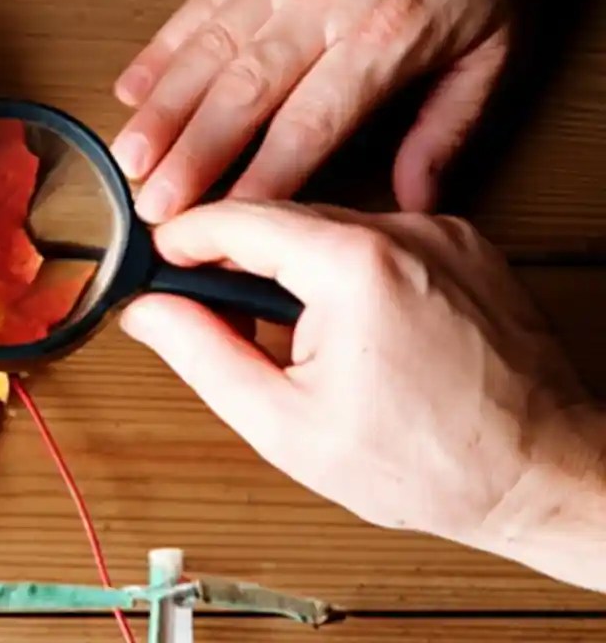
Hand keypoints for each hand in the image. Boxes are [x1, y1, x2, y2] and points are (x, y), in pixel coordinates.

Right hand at [111, 0, 529, 222]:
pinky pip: (202, 4)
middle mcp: (326, 5)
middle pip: (244, 92)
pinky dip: (161, 48)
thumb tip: (412, 200)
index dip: (260, 177)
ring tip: (128, 157)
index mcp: (387, 37)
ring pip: (210, 50)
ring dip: (163, 109)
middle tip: (155, 203)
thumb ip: (448, 129)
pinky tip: (132, 88)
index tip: (225, 223)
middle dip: (192, 154)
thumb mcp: (495, 51)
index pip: (309, 124)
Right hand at [120, 201, 605, 591]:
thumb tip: (148, 312)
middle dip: (237, 261)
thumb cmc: (430, 462)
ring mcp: (442, 233)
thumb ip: (202, 354)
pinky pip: (379, 239)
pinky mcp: (466, 245)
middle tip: (211, 316)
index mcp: (354, 265)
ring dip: (293, 268)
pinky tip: (344, 327)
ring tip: (286, 335)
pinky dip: (345, 270)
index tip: (153, 255)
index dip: (183, 237)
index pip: (238, 218)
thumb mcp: (285, 423)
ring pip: (331, 229)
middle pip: (283, 220)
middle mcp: (404, 230)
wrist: (543, 473)